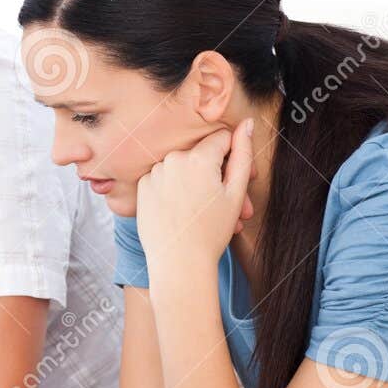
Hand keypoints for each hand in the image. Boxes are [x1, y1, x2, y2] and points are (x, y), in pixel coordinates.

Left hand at [135, 118, 255, 271]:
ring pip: (183, 167)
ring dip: (197, 183)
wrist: (178, 263)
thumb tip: (246, 123)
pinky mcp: (142, 186)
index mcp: (198, 157)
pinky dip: (176, 190)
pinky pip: (165, 178)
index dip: (234, 156)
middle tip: (234, 203)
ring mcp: (154, 172)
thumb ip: (243, 154)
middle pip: (202, 154)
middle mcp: (172, 159)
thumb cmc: (211, 232)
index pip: (222, 138)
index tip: (239, 178)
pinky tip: (185, 212)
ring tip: (209, 212)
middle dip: (218, 173)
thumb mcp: (235, 192)